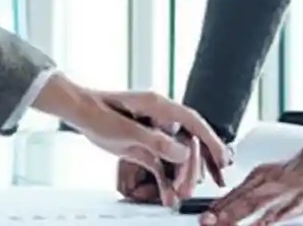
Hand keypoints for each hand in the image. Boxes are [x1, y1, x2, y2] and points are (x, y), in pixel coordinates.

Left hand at [36, 76, 230, 207]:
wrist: (79, 112)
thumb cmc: (98, 113)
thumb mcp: (127, 131)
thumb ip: (157, 142)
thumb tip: (183, 154)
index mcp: (160, 106)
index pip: (193, 123)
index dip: (211, 141)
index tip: (223, 159)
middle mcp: (161, 118)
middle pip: (188, 143)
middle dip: (193, 167)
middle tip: (191, 188)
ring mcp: (154, 132)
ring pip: (176, 156)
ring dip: (180, 176)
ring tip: (181, 195)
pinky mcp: (145, 145)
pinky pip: (161, 164)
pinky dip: (165, 180)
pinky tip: (168, 195)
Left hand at [201, 146, 302, 225]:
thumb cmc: (297, 170)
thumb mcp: (268, 175)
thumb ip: (247, 191)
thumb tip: (221, 206)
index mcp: (260, 176)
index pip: (235, 193)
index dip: (218, 206)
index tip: (203, 217)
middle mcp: (271, 182)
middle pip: (243, 200)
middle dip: (223, 213)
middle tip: (207, 222)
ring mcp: (287, 192)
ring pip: (261, 206)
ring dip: (241, 217)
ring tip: (226, 224)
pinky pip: (287, 212)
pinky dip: (273, 219)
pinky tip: (262, 225)